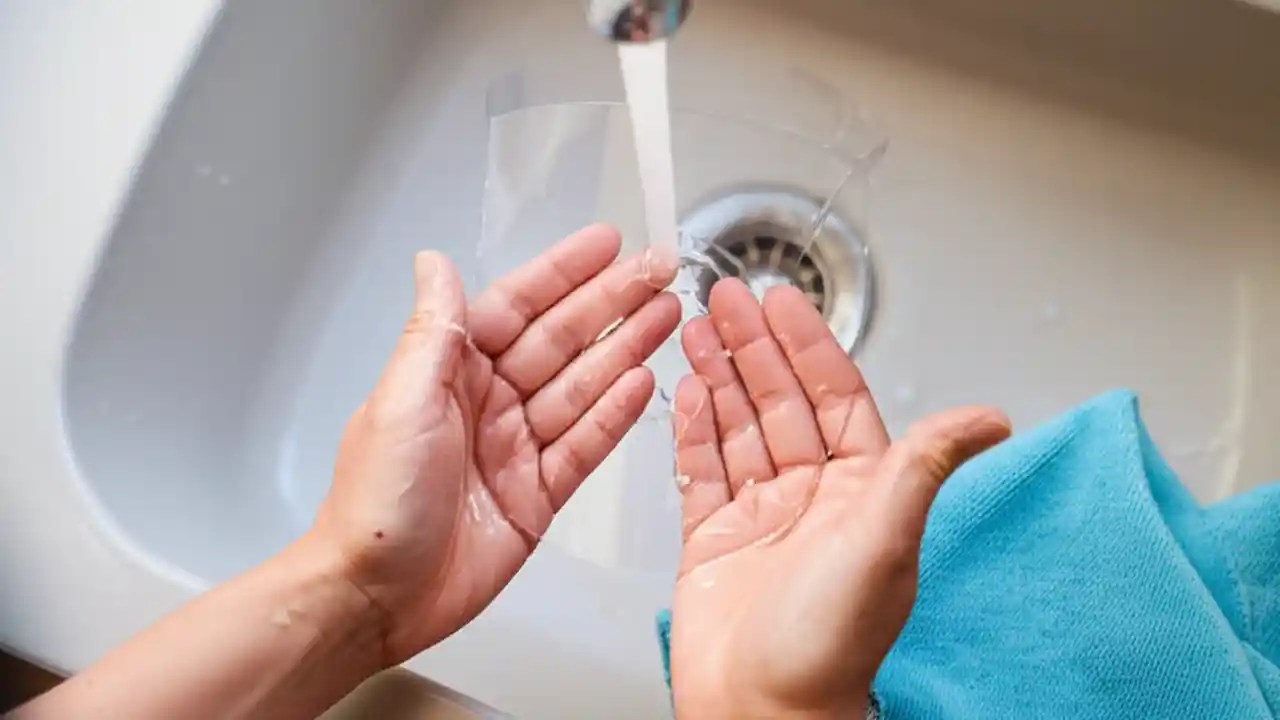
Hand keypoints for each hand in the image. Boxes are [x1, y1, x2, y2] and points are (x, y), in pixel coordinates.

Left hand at [309, 225, 680, 665]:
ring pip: (583, 386)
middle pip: (562, 340)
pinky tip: (646, 381)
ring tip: (669, 314)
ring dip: (626, 347)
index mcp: (451, 370)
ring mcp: (518, 447)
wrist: (375, 596)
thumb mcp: (402, 399)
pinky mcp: (540, 494)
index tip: (608, 242)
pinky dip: (617, 413)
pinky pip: (586, 445)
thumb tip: (435, 260)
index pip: (518, 306)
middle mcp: (489, 401)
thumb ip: (435, 331)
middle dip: (612, 302)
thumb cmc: (377, 500)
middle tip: (661, 269)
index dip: (564, 272)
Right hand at [669, 280, 1010, 718]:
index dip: (807, 344)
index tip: (785, 300)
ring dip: (719, 375)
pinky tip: (686, 390)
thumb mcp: (886, 539)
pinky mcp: (715, 539)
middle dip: (753, 345)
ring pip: (738, 427)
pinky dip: (691, 428)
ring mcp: (762, 516)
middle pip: (779, 401)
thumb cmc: (829, 645)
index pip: (834, 397)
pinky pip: (702, 468)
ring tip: (697, 327)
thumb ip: (924, 465)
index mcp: (862, 493)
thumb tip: (990, 418)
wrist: (762, 711)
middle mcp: (813, 498)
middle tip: (727, 295)